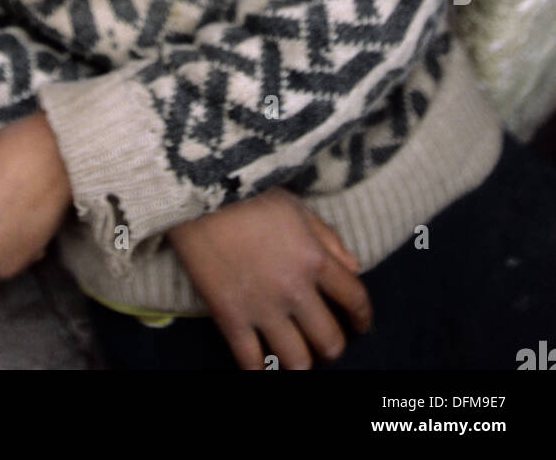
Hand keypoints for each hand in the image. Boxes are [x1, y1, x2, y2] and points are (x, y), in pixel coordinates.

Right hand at [167, 186, 373, 370]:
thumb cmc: (250, 194)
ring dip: (300, 361)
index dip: (363, 317)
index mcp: (314, 258)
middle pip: (329, 341)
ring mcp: (262, 307)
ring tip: (294, 354)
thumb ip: (327, 237)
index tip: (359, 325)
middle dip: (332, 347)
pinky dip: (260, 370)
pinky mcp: (230, 317)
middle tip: (324, 344)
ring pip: (296, 360)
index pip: (355, 299)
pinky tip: (262, 364)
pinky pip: (251, 362)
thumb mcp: (296, 206)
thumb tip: (354, 267)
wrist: (199, 193)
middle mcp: (294, 289)